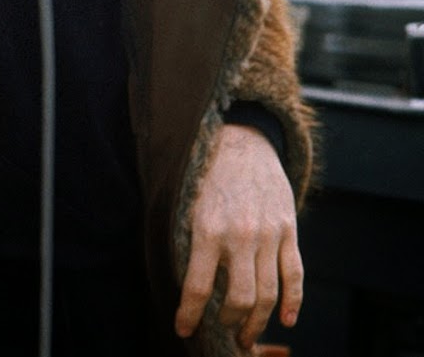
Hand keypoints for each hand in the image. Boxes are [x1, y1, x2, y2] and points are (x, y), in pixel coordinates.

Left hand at [175, 123, 302, 349]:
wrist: (242, 140)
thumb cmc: (207, 173)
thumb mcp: (188, 202)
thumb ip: (190, 239)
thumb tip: (183, 280)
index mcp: (207, 229)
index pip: (198, 286)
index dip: (190, 314)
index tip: (183, 330)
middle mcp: (239, 235)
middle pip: (240, 299)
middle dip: (229, 322)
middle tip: (222, 332)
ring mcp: (267, 234)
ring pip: (268, 294)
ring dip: (257, 322)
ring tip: (247, 336)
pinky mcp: (288, 230)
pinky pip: (294, 275)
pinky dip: (293, 302)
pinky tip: (286, 320)